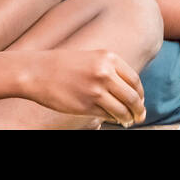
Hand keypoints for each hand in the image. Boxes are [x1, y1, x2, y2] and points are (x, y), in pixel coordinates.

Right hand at [20, 49, 147, 127]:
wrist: (38, 72)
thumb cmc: (65, 66)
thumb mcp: (92, 59)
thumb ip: (110, 70)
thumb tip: (128, 89)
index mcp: (109, 58)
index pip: (134, 80)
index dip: (140, 93)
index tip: (141, 101)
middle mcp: (105, 73)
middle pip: (132, 96)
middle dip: (138, 109)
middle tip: (140, 116)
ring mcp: (95, 90)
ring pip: (122, 109)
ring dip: (128, 117)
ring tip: (128, 121)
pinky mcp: (85, 105)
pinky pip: (107, 115)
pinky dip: (114, 119)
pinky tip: (115, 120)